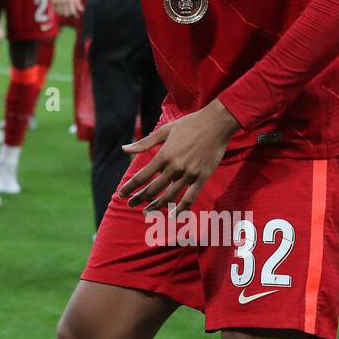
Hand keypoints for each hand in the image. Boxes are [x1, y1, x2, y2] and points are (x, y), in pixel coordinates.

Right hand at [49, 0, 81, 19]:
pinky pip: (56, 10)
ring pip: (61, 13)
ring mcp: (58, 2)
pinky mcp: (54, 2)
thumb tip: (81, 10)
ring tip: (67, 13)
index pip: (73, 11)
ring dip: (64, 14)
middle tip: (72, 15)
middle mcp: (64, 2)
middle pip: (67, 14)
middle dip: (70, 15)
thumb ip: (78, 2)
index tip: (77, 16)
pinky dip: (59, 11)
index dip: (76, 15)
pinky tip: (61, 10)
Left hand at [118, 99, 239, 213]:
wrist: (216, 123)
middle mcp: (175, 167)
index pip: (142, 176)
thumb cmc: (189, 124)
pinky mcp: (202, 178)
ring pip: (170, 196)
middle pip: (153, 189)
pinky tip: (173, 215)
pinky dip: (181, 209)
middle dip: (139, 198)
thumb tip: (124, 149)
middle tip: (130, 204)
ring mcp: (189, 174)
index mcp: (164, 155)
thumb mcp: (164, 131)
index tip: (121, 194)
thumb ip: (144, 143)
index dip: (130, 187)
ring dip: (157, 205)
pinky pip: (190, 198)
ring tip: (147, 211)